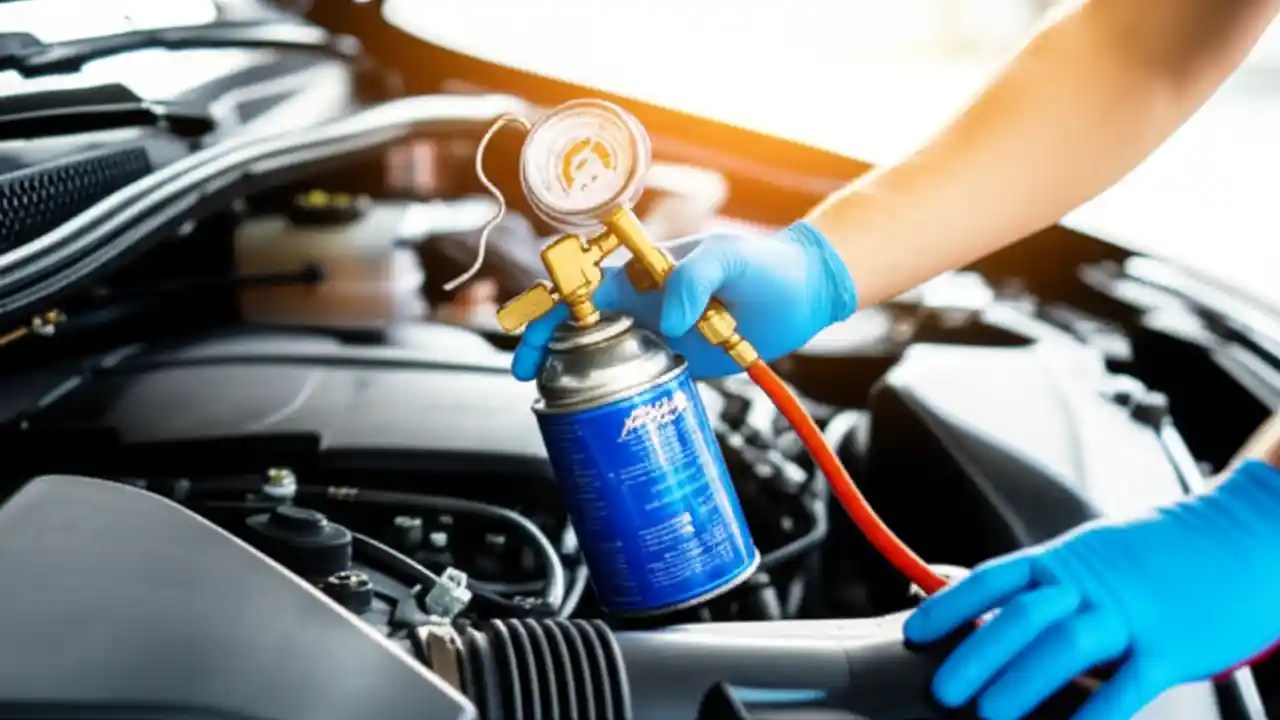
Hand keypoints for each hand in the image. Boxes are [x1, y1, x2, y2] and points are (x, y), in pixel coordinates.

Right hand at [510, 221, 857, 380]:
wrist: (805, 293)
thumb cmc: (767, 265)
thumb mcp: (730, 258)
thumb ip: (694, 280)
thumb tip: (667, 319)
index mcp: (644, 275)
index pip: (582, 291)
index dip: (549, 312)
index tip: (532, 340)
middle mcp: (643, 304)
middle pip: (580, 324)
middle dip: (545, 346)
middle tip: (526, 377)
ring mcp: (658, 333)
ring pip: (604, 353)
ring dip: (575, 373)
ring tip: (555, 402)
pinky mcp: (679, 360)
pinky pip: (639, 376)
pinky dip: (616, 392)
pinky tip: (603, 413)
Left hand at [904, 459, 1279, 719]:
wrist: (1247, 534)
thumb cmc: (1163, 553)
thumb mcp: (1096, 554)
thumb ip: (1049, 583)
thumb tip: (990, 611)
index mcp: (1065, 560)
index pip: (994, 579)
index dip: (950, 607)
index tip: (916, 634)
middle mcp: (1091, 583)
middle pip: (1021, 616)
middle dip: (976, 655)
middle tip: (943, 689)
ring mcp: (1132, 614)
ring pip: (1067, 646)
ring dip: (1021, 682)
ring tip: (987, 714)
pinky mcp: (1173, 646)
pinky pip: (1130, 682)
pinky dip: (1098, 709)